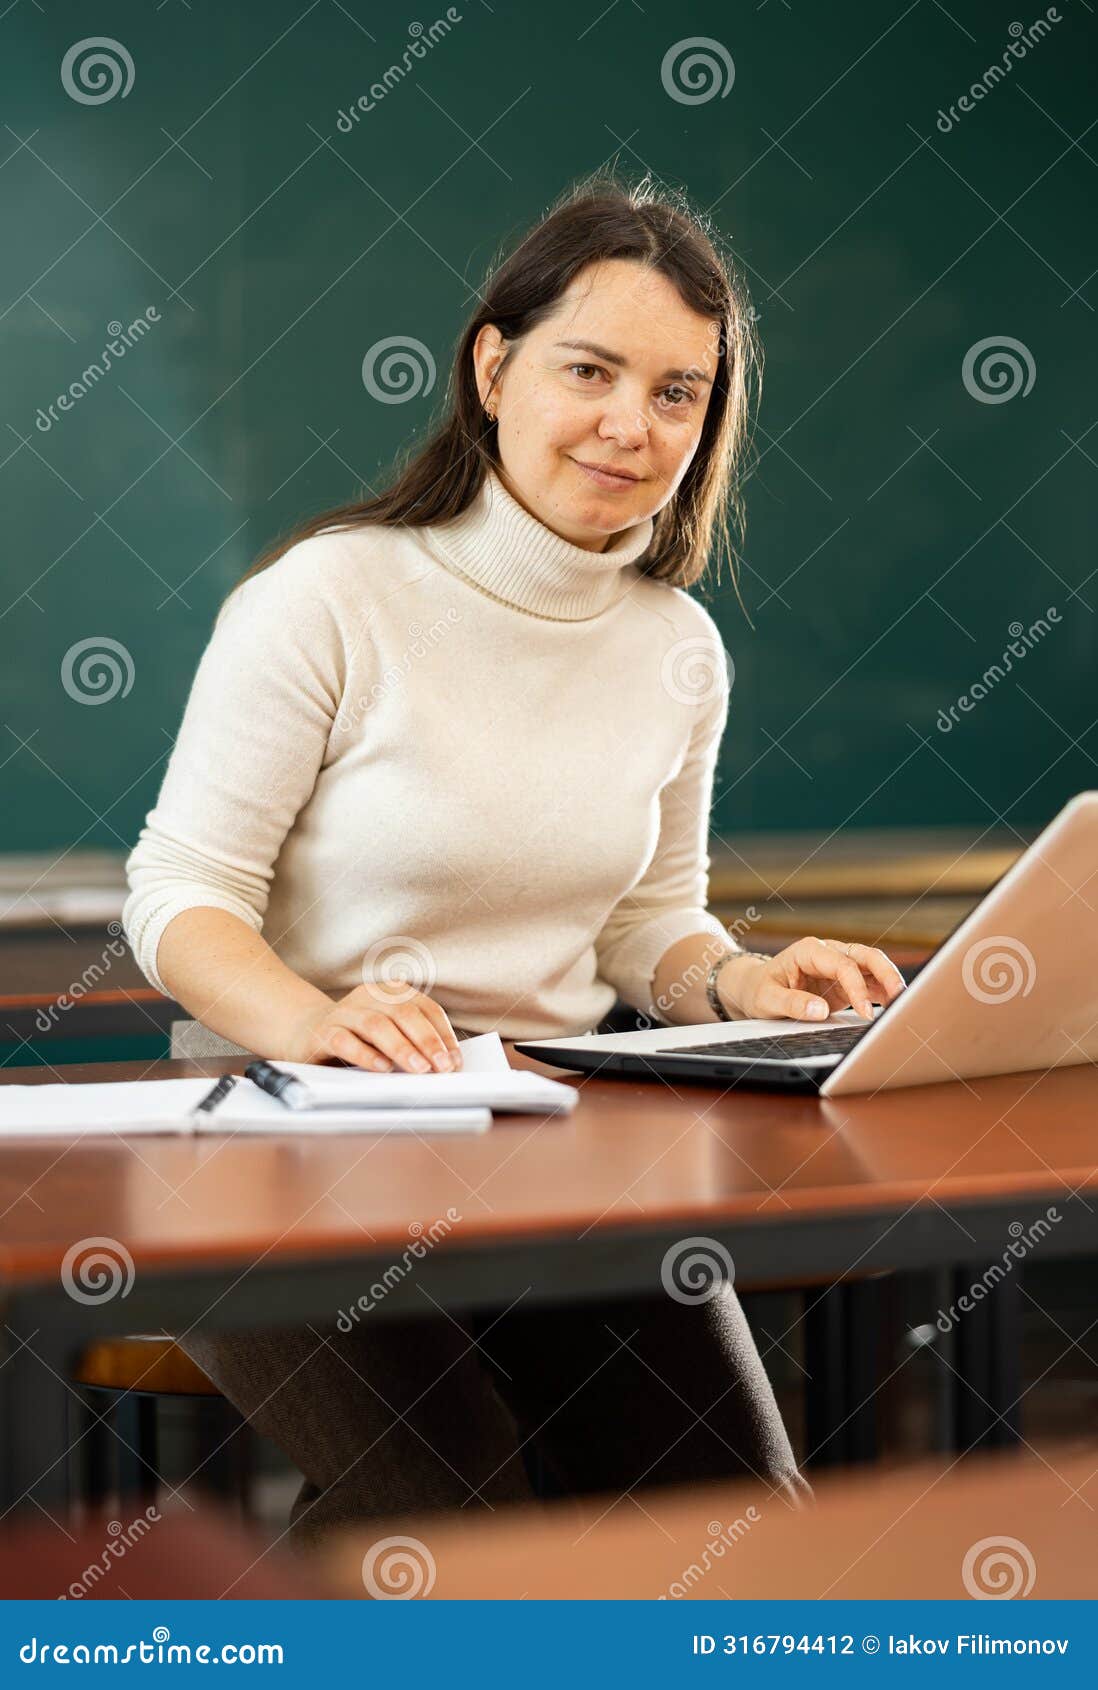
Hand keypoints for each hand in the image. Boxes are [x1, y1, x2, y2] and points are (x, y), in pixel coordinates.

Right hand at [294, 982, 463, 1071]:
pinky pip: (344, 1041)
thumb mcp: (388, 1032)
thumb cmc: (357, 1036)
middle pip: (403, 1013)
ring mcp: (343, 1012)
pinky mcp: (321, 1032)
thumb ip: (412, 1039)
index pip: (425, 1008)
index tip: (455, 1060)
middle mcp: (368, 996)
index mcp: (390, 992)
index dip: (443, 1033)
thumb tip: (446, 1064)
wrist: (304, 1030)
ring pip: (376, 1025)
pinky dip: (365, 1055)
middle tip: (443, 1067)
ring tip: (420, 1069)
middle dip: (427, 1041)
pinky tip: (382, 1068)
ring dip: (402, 1048)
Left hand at [721, 937, 906, 1022]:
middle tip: (901, 996)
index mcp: (810, 951)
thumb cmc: (759, 990)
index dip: (857, 987)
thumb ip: (792, 1003)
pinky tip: (895, 1007)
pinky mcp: (845, 983)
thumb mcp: (766, 999)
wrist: (755, 988)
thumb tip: (820, 1010)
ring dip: (890, 983)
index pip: (843, 964)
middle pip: (866, 956)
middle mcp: (829, 954)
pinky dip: (884, 994)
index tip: (865, 1012)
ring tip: (904, 1004)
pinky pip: (870, 984)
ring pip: (873, 967)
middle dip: (886, 973)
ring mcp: (840, 966)